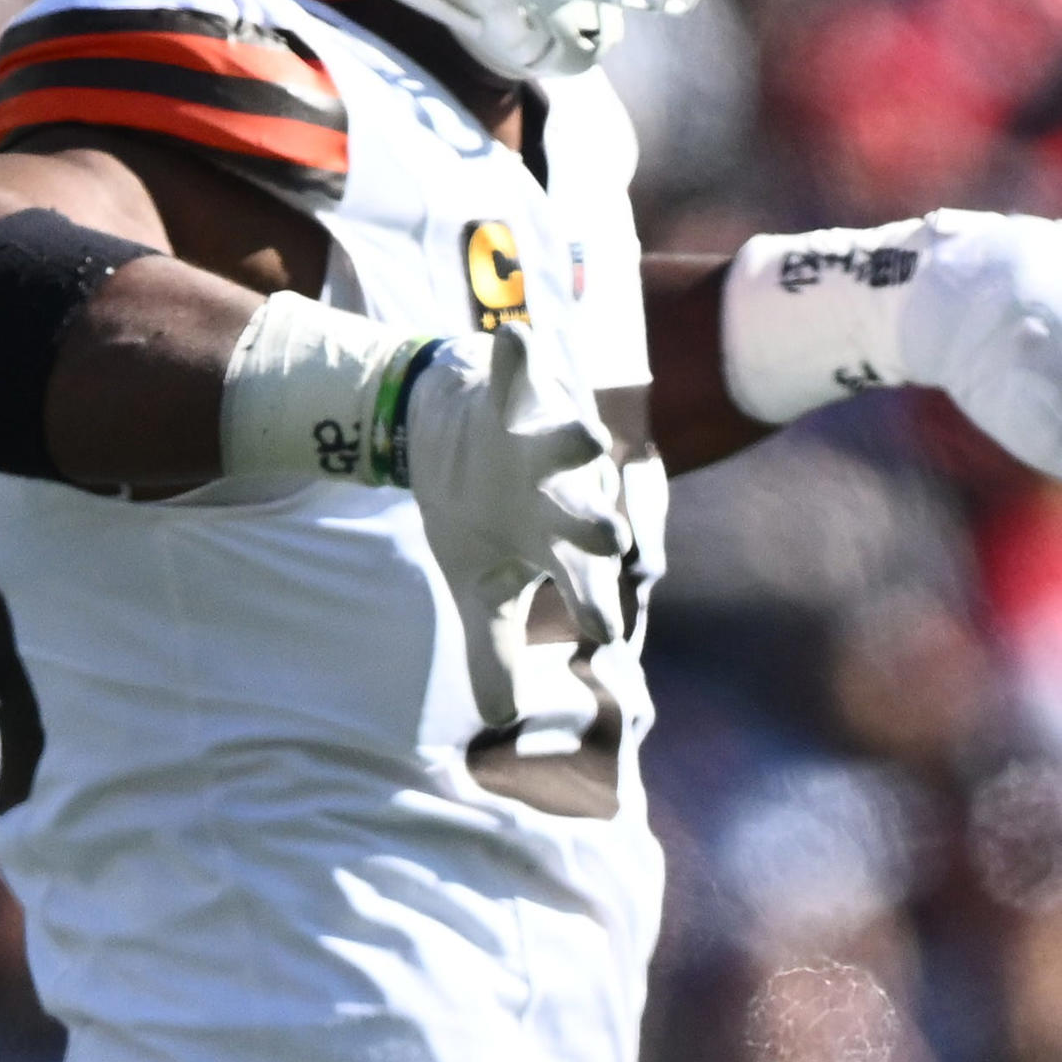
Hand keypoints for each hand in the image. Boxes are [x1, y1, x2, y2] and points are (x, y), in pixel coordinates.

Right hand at [398, 325, 630, 725]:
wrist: (450, 430)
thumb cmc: (481, 512)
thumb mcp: (479, 585)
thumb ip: (491, 650)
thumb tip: (500, 722)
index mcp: (557, 546)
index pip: (583, 583)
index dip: (593, 603)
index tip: (601, 633)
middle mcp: (564, 496)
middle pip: (588, 514)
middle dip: (599, 525)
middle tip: (612, 540)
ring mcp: (544, 443)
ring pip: (570, 442)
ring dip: (577, 441)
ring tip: (589, 439)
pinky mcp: (517, 396)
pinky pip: (520, 372)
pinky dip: (517, 357)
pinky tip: (516, 339)